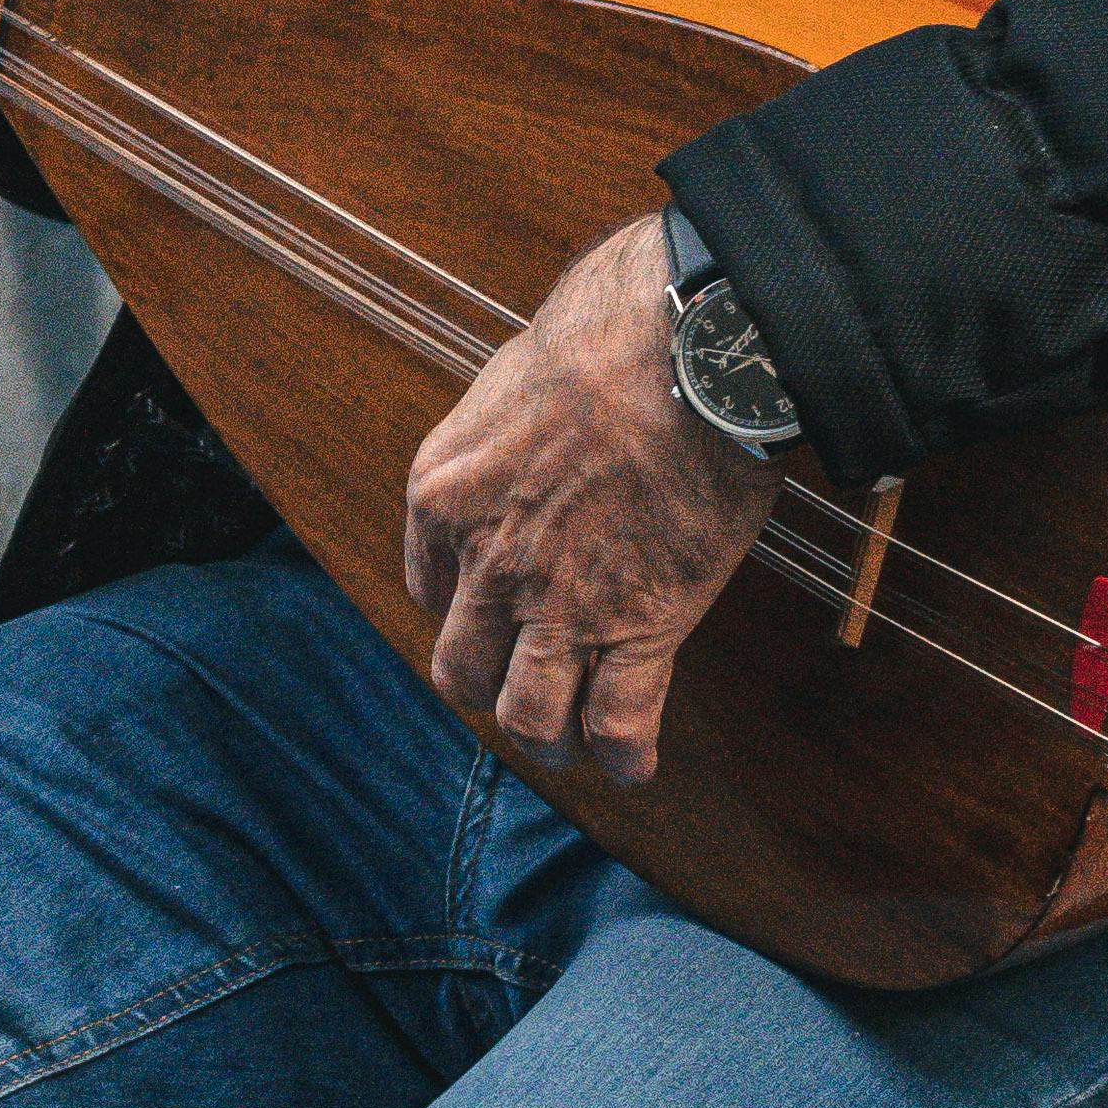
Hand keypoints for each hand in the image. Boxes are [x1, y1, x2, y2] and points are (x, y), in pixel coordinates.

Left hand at [402, 214, 782, 788]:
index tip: (495, 611)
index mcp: (442, 496)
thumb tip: (532, 445)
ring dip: (548, 734)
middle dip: (491, 686)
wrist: (677, 350)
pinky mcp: (635, 627)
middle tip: (525, 686)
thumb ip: (507, 441)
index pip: (430, 587)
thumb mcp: (512, 385)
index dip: (466, 607)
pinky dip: (621, 757)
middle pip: (462, 668)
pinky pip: (615, 723)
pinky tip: (631, 766)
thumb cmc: (607, 341)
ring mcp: (557, 605)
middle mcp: (486, 564)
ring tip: (573, 737)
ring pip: (527, 715)